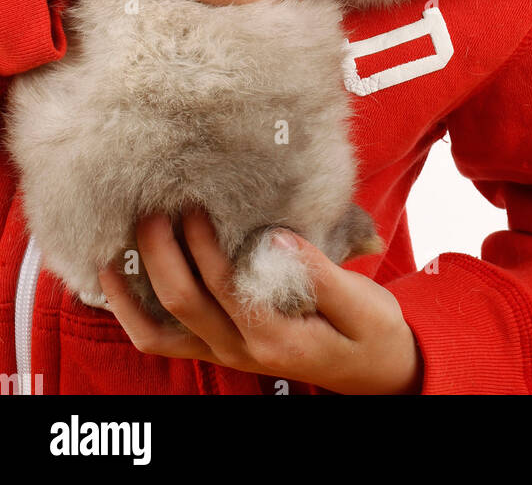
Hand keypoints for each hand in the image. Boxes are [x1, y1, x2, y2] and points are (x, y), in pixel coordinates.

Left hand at [97, 210, 423, 394]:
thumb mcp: (362, 304)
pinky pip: (162, 340)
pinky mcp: (221, 347)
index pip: (225, 286)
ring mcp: (227, 353)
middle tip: (158, 203)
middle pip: (185, 301)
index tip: (198, 199)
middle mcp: (243, 350)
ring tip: (125, 236)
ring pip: (161, 328)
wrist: (378, 370)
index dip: (204, 242)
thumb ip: (318, 273)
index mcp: (277, 337)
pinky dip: (131, 312)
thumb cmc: (372, 331)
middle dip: (163, 250)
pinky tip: (116, 276)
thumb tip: (276, 236)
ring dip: (136, 283)